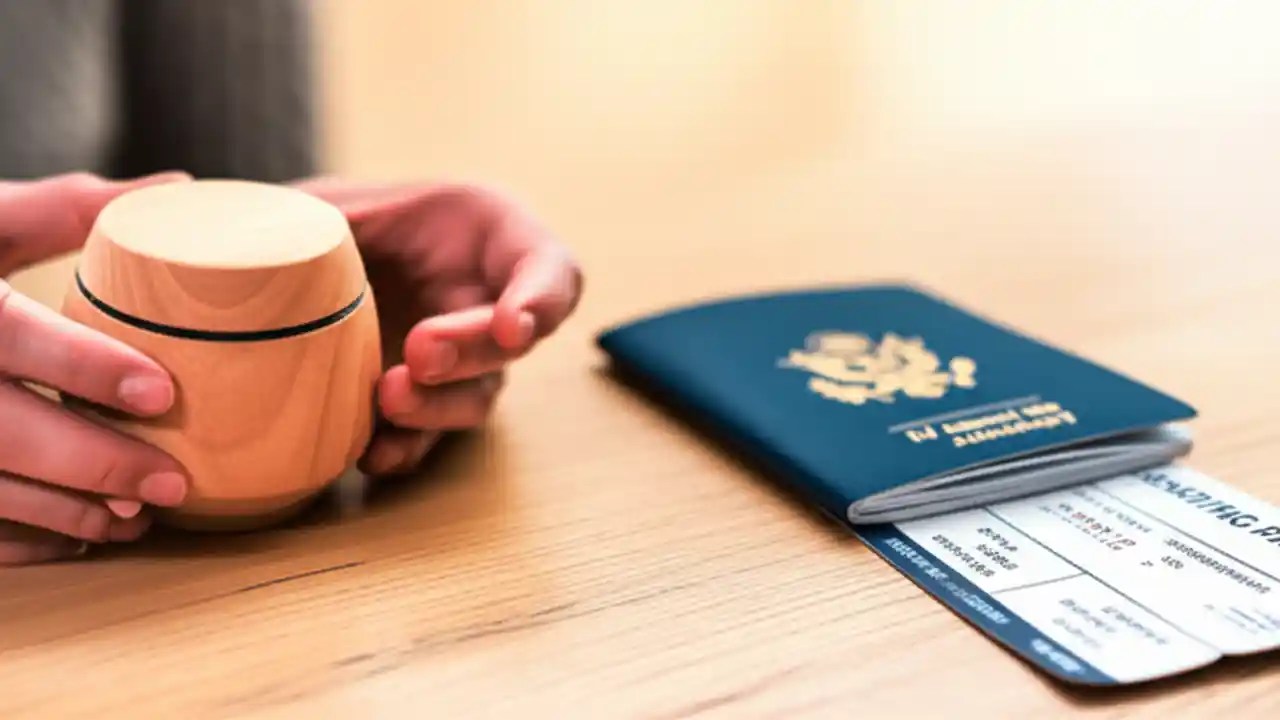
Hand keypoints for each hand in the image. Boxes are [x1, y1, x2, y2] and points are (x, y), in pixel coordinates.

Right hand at [0, 172, 191, 563]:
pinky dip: (23, 540)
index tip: (161, 390)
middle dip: (93, 463)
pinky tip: (81, 538)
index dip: (84, 366)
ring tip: (143, 516)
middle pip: (4, 433)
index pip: (13, 334)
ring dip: (67, 513)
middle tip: (173, 482)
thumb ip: (65, 209)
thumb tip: (177, 189)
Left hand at [297, 180, 582, 474]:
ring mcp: (465, 361)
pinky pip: (427, 436)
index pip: (549, 271)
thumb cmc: (344, 220)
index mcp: (495, 237)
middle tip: (422, 353)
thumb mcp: (334, 199)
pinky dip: (404, 448)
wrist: (323, 269)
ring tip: (389, 398)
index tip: (516, 328)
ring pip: (475, 398)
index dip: (542, 301)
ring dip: (439, 406)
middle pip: (510, 343)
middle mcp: (492, 304)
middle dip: (471, 351)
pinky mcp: (427, 403)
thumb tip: (260, 239)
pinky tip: (373, 453)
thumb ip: (312, 217)